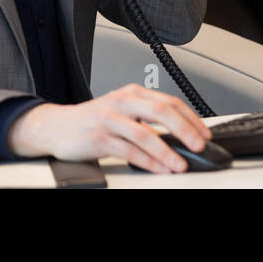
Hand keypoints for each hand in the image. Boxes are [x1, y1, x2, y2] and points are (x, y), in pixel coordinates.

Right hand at [7, 83, 212, 172]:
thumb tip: (181, 136)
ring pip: (144, 134)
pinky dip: (147, 161)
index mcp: (133, 92)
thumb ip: (148, 118)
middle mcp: (122, 101)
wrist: (57, 126)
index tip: (204, 134)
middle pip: (161, 112)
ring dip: (166, 151)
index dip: (191, 118)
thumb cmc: (94, 120)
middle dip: (185, 130)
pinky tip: (158, 169)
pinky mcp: (99, 138)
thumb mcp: (123, 111)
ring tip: (180, 164)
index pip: (169, 102)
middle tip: (199, 145)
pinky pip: (128, 150)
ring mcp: (109, 119)